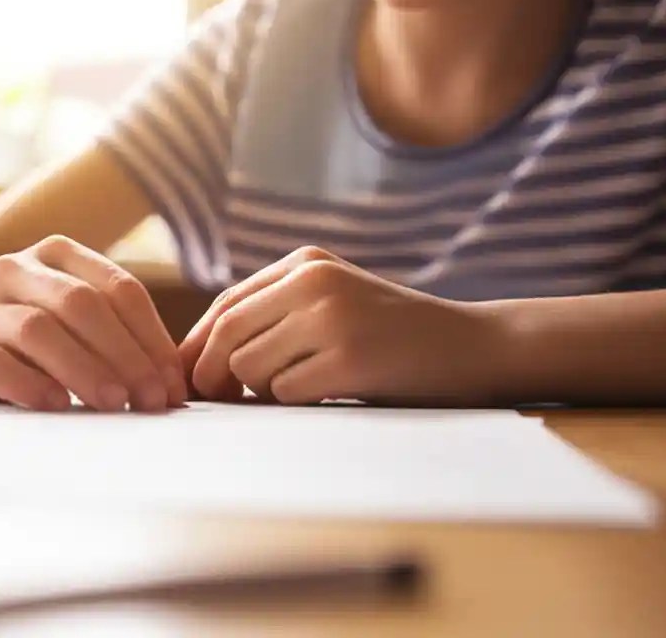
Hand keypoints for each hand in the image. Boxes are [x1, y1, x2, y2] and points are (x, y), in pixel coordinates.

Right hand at [0, 235, 185, 411]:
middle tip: (153, 401)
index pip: (118, 288)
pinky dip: (28, 384)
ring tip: (115, 405)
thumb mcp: (64, 315)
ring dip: (83, 369)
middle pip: (80, 305)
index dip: (152, 338)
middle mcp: (13, 270)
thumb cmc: (19, 332)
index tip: (175, 387)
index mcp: (54, 253)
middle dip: (125, 355)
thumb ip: (111, 333)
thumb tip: (175, 385)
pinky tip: (56, 406)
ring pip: (37, 330)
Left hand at [179, 247, 501, 405]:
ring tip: (305, 387)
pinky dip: (297, 403)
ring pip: (250, 366)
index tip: (191, 380)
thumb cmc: (394, 336)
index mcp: (305, 262)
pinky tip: (331, 393)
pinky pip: (285, 392)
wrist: (474, 346)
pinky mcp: (348, 357)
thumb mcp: (333, 302)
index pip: (225, 305)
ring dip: (264, 391)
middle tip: (225, 402)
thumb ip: (275, 315)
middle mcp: (313, 280)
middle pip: (226, 335)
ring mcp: (331, 316)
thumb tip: (196, 361)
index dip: (197, 346)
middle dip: (214, 375)